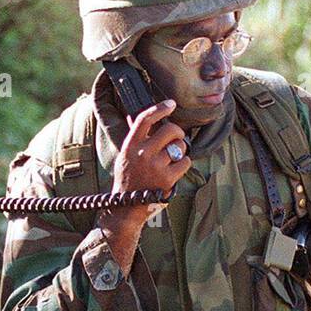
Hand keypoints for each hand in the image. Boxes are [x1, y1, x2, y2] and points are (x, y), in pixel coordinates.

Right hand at [100, 100, 191, 272]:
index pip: (145, 119)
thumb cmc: (128, 180)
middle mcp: (142, 154)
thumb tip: (151, 122)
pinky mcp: (167, 178)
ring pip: (180, 146)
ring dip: (180, 151)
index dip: (159, 108)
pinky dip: (183, 165)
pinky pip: (185, 162)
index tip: (171, 104)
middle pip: (170, 130)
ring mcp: (155, 166)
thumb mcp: (125, 157)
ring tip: (172, 159)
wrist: (127, 207)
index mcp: (130, 146)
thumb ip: (137, 141)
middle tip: (176, 139)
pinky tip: (174, 171)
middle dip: (177, 133)